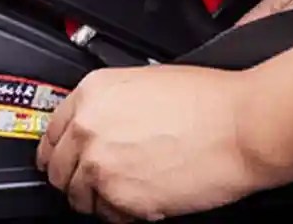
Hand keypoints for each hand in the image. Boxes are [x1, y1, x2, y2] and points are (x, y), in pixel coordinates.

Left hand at [35, 65, 266, 221]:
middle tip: (102, 180)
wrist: (241, 126)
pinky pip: (108, 217)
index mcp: (93, 92)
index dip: (60, 150)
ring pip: (78, 198)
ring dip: (99, 199)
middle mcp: (88, 128)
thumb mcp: (148, 82)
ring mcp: (100, 165)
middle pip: (58, 169)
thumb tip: (103, 124)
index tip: (65, 160)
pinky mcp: (120, 198)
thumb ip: (113, 105)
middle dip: (77, 177)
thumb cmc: (211, 102)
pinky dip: (123, 214)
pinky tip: (146, 198)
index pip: (50, 132)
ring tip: (130, 190)